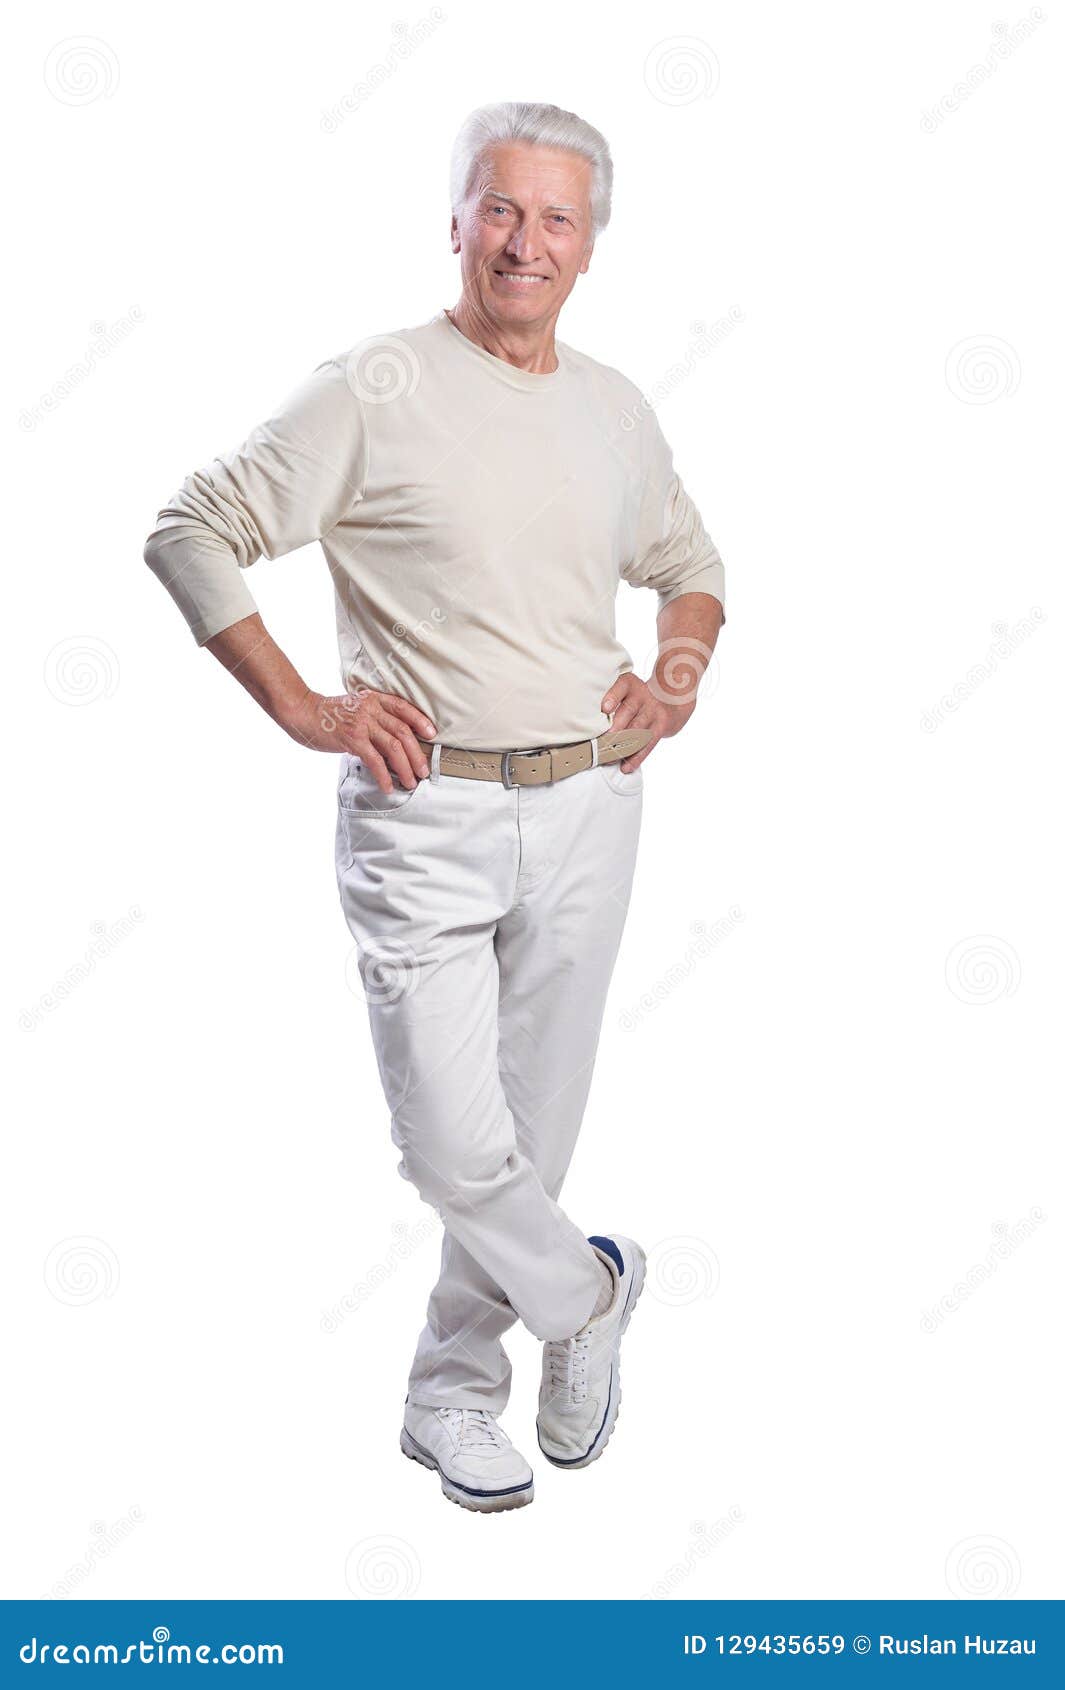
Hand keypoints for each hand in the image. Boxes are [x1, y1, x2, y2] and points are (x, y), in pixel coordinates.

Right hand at [282, 687, 436, 792]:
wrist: (303, 712)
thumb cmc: (329, 714)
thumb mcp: (355, 708)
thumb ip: (374, 719)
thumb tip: (393, 744)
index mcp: (374, 699)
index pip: (403, 708)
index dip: (420, 721)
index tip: (432, 735)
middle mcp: (370, 709)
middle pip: (403, 732)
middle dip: (417, 754)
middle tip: (423, 771)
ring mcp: (361, 724)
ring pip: (393, 747)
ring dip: (405, 768)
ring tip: (410, 782)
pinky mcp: (351, 739)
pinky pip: (374, 760)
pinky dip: (384, 775)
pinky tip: (388, 787)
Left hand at [601, 672, 694, 771]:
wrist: (671, 698)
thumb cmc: (637, 697)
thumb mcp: (626, 689)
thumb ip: (610, 699)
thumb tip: (585, 721)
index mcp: (630, 684)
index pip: (622, 686)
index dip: (613, 697)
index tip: (604, 708)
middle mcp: (643, 695)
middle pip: (629, 711)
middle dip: (615, 728)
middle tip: (601, 742)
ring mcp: (654, 710)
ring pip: (638, 730)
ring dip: (623, 746)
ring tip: (608, 758)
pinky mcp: (661, 725)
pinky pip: (648, 743)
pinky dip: (636, 757)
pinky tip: (626, 767)